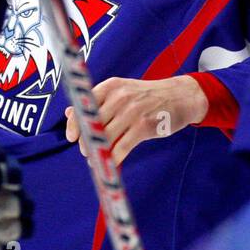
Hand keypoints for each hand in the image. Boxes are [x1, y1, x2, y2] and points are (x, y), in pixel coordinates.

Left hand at [64, 76, 208, 165]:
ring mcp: (132, 112)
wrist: (180, 96)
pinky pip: (121, 148)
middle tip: (87, 151)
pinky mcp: (144, 127)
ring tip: (97, 158)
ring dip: (98, 152)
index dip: (74, 124)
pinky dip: (113, 159)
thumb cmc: (147, 96)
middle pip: (92, 124)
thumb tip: (69, 113)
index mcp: (111, 86)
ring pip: (105, 138)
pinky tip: (111, 164)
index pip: (84, 104)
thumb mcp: (122, 91)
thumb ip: (96, 101)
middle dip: (86, 141)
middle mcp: (120, 97)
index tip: (71, 137)